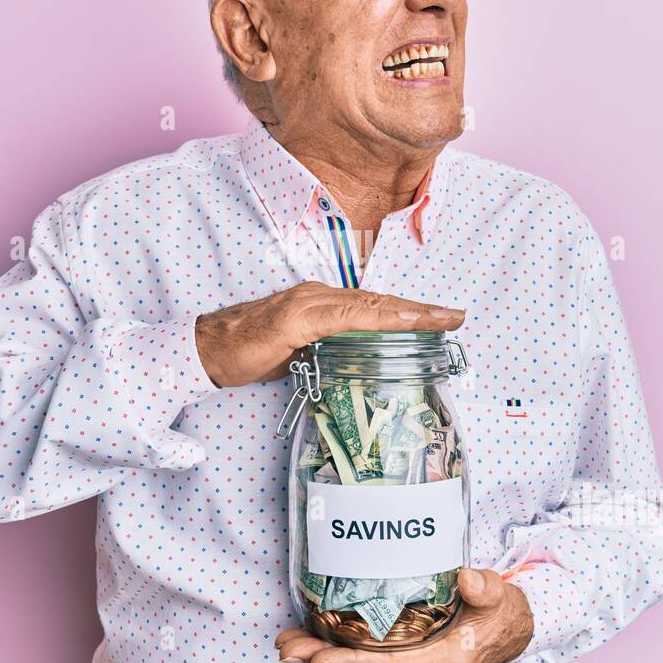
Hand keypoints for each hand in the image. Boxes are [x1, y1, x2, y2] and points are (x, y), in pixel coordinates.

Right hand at [194, 281, 464, 387]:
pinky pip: (344, 316)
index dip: (411, 313)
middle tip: (458, 317)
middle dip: (421, 311)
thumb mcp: (298, 355)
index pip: (375, 308)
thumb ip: (326, 354)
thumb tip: (354, 367)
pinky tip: (396, 322)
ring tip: (441, 320)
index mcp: (323, 305)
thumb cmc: (248, 351)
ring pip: (368, 305)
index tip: (444, 319)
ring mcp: (309, 303)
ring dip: (407, 313)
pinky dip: (374, 318)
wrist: (205, 350)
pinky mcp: (297, 318)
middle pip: (380, 303)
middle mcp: (320, 296)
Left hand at [275, 568, 533, 662]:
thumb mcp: (499, 600)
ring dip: (320, 647)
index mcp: (439, 660)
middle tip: (288, 648)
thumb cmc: (500, 614)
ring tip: (286, 642)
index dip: (352, 662)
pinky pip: (362, 640)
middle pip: (362, 662)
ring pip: (357, 653)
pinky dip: (334, 635)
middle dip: (322, 655)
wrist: (505, 622)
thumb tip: (467, 580)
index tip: (321, 657)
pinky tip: (309, 628)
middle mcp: (416, 660)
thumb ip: (485, 590)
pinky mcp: (400, 638)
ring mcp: (405, 650)